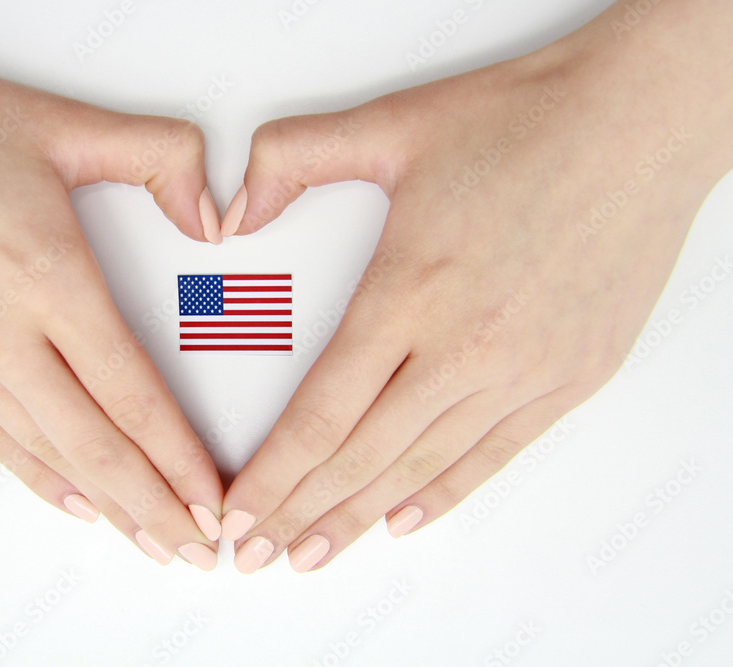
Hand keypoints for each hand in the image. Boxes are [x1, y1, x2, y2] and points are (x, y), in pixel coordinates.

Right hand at [0, 3, 224, 567]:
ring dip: (102, 502)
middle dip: (153, 504)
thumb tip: (214, 219)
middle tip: (195, 547)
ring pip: (41, 450)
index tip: (213, 497)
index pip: (130, 391)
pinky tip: (75, 502)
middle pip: (93, 442)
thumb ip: (160, 158)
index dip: (178, 456)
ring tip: (148, 539)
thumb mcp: (69, 124)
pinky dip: (35, 475)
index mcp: (45, 273)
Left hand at [217, 0, 732, 571]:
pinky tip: (403, 520)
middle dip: (301, 513)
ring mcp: (524, 370)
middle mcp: (465, 346)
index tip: (238, 513)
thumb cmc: (524, 121)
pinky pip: (495, 455)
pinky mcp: (571, 377)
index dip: (275, 474)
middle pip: (362, 456)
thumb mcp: (392, 123)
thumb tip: (232, 212)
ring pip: (422, 467)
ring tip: (314, 555)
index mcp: (411, 290)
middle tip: (256, 557)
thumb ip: (292, 158)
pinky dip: (444, 493)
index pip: (322, 412)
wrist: (641, 123)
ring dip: (360, 518)